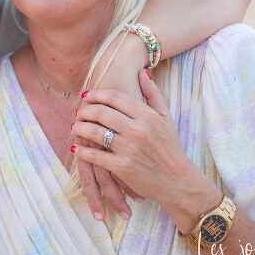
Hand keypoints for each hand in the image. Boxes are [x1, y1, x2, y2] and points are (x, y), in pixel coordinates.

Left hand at [72, 69, 219, 231]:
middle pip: (102, 113)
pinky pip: (96, 156)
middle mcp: (139, 130)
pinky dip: (83, 151)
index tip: (87, 95)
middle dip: (85, 110)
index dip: (97, 94)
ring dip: (80, 128)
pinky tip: (77, 148)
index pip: (115, 98)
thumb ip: (153, 94)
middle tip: (79, 111)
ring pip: (96, 132)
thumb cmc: (171, 148)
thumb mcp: (166, 118)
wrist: (179, 182)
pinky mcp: (123, 168)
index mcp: (148, 116)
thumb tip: (142, 72)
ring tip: (75, 128)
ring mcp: (130, 149)